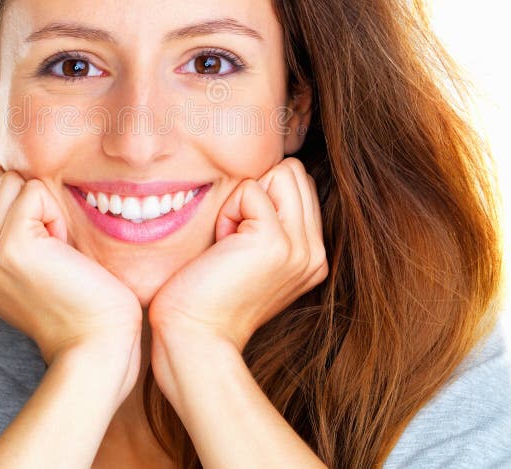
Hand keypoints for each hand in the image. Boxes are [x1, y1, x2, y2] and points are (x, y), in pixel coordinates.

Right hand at [0, 166, 142, 383]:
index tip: (42, 247)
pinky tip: (63, 250)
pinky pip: (33, 190)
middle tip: (52, 248)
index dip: (21, 207)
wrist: (94, 344)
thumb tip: (7, 181)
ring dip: (44, 206)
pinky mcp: (10, 245)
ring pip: (10, 180)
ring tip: (56, 249)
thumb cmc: (78, 301)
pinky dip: (56, 213)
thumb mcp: (30, 264)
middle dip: (31, 202)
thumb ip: (6, 230)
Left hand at [148, 157, 327, 354]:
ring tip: (229, 242)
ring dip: (243, 200)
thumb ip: (269, 221)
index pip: (299, 184)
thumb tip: (264, 177)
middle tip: (233, 238)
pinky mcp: (276, 242)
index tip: (239, 238)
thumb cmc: (207, 294)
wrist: (195, 337)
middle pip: (295, 173)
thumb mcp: (250, 256)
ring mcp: (301, 247)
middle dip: (257, 192)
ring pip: (282, 173)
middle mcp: (315, 252)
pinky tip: (221, 247)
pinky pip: (251, 189)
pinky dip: (228, 211)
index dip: (262, 196)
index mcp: (313, 255)